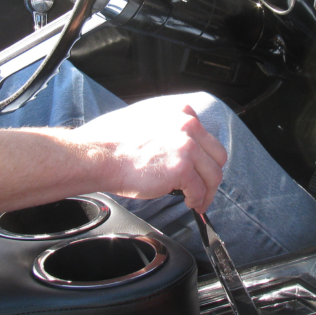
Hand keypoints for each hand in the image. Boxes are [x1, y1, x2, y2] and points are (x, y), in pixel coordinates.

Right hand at [71, 99, 227, 212]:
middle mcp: (187, 124)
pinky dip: (198, 201)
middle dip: (210, 174)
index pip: (206, 136)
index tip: (199, 168)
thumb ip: (167, 126)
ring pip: (213, 174)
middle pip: (216, 155)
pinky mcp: (182, 169)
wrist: (98, 154)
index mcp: (180, 111)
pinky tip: (190, 204)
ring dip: (208, 191)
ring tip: (199, 201)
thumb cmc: (111, 140)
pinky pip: (199, 190)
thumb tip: (176, 144)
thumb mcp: (145, 117)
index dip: (203, 156)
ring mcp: (187, 146)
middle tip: (203, 187)